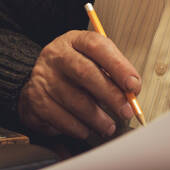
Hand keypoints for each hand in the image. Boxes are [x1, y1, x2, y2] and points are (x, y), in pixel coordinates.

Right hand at [18, 30, 139, 139]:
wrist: (39, 81)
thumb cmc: (73, 72)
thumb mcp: (92, 61)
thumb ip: (113, 73)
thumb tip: (131, 93)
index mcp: (74, 41)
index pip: (97, 47)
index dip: (118, 66)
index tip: (133, 85)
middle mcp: (56, 55)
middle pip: (85, 73)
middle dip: (110, 95)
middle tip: (125, 111)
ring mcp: (43, 77)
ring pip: (74, 100)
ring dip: (96, 118)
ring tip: (108, 126)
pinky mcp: (35, 99)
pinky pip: (60, 117)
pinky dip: (78, 127)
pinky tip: (86, 129)